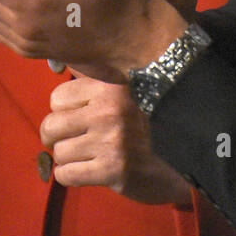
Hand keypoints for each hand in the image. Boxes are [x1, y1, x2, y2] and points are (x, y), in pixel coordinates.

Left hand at [40, 76, 191, 205]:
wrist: (182, 161)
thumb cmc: (150, 124)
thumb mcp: (127, 91)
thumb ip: (97, 75)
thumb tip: (65, 59)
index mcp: (110, 86)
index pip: (58, 97)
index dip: (64, 111)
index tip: (77, 118)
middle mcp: (110, 109)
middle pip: (52, 125)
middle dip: (57, 137)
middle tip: (72, 141)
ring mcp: (111, 140)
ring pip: (59, 152)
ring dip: (68, 159)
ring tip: (86, 156)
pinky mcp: (113, 169)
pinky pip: (67, 175)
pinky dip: (70, 176)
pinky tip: (87, 171)